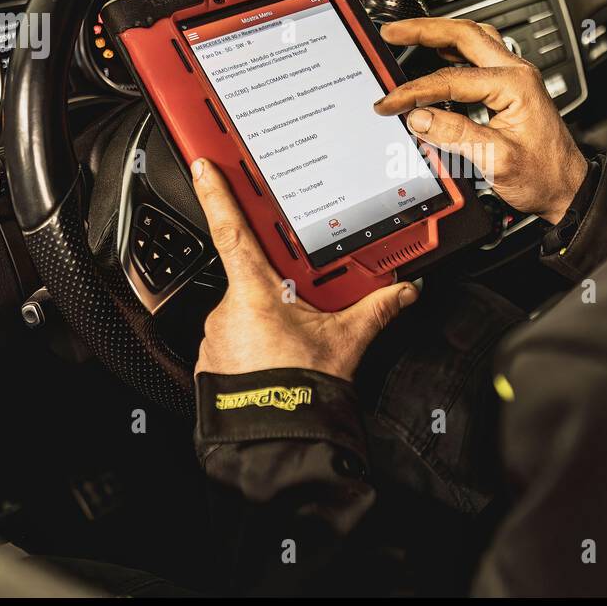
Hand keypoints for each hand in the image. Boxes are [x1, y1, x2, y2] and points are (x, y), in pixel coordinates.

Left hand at [191, 158, 419, 379]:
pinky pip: (234, 341)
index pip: (232, 229)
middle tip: (301, 314)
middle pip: (252, 279)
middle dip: (279, 292)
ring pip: (244, 313)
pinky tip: (278, 361)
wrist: (278, 441)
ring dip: (268, 322)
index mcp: (255, 292)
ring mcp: (216, 338)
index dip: (217, 193)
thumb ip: (375, 308)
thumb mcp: (345, 340)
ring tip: (295, 347)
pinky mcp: (211, 363)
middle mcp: (227, 310)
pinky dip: (255, 346)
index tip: (204, 164)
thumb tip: (402, 289)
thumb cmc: (300, 390)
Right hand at [376, 18, 586, 224]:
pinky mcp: (511, 89)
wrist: (567, 188)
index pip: (451, 79)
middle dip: (423, 29)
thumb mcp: (497, 159)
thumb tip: (419, 117)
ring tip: (409, 34)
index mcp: (515, 84)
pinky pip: (479, 56)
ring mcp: (516, 78)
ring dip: (439, 33)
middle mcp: (517, 73)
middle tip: (392, 31)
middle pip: (464, 34)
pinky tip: (438, 54)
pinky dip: (453, 51)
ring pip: (473, 39)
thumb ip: (456, 134)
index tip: (390, 102)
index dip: (414, 90)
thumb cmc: (544, 176)